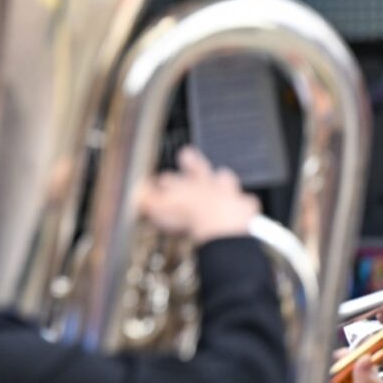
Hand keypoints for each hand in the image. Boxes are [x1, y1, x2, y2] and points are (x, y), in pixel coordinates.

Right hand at [135, 146, 257, 242]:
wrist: (219, 227)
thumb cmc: (189, 218)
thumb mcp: (157, 209)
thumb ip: (145, 200)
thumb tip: (135, 193)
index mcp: (184, 185)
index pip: (169, 179)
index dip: (163, 182)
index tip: (159, 184)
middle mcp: (205, 184)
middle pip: (197, 168)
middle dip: (191, 162)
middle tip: (187, 155)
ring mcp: (226, 193)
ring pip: (224, 178)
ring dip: (221, 178)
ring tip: (220, 176)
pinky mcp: (243, 206)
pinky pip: (247, 202)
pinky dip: (245, 204)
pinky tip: (244, 206)